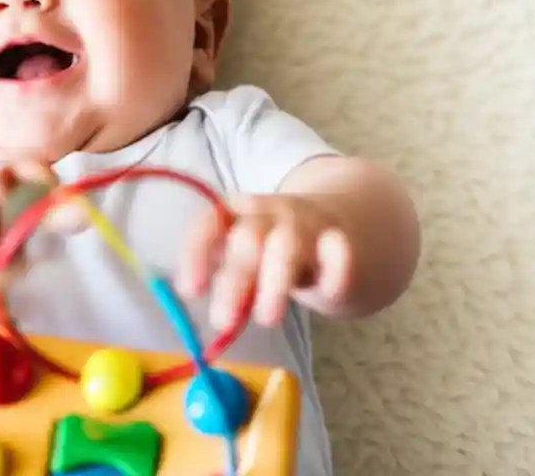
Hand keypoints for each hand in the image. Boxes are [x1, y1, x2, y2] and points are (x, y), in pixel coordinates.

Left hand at [178, 194, 352, 328]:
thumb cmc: (277, 251)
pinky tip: (328, 283)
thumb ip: (232, 281)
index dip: (196, 255)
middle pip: (248, 239)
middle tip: (223, 321)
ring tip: (267, 319)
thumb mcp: (248, 258)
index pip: (210, 224)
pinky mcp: (343, 247)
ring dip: (274, 283)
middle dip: (234, 281)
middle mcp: (271, 215)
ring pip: (287, 247)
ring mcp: (308, 228)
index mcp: (238, 213)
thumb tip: (220, 318)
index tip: (189, 291)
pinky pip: (338, 257)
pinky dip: (336, 264)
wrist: (344, 226)